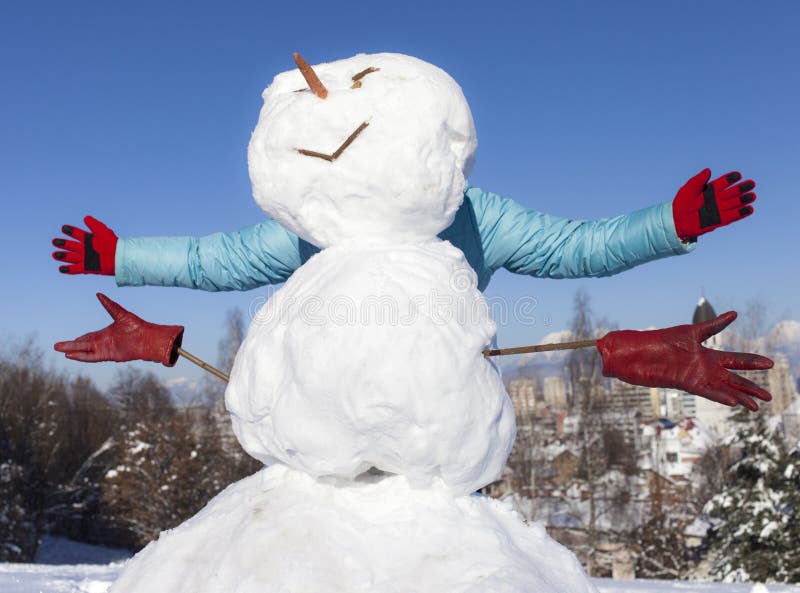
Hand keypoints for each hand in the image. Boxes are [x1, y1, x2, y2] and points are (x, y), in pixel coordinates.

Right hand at [52, 216, 117, 274]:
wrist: (119, 257)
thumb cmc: (112, 243)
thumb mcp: (102, 231)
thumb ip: (93, 224)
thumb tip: (85, 217)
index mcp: (90, 239)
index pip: (77, 234)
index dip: (70, 231)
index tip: (64, 228)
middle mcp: (87, 248)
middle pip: (71, 246)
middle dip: (63, 244)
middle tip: (54, 241)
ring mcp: (86, 258)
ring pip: (71, 257)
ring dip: (63, 256)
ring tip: (54, 255)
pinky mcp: (88, 267)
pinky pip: (76, 269)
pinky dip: (68, 269)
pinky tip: (61, 269)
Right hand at [54, 293, 183, 366]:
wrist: (148, 338)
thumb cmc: (137, 326)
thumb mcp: (120, 313)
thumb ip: (109, 305)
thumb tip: (98, 294)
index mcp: (105, 333)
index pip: (88, 337)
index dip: (79, 339)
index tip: (69, 341)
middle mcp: (104, 342)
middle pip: (83, 345)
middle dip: (70, 346)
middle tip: (56, 346)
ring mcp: (105, 349)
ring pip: (85, 351)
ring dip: (73, 352)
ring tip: (61, 352)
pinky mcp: (108, 355)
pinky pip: (92, 357)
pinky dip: (82, 357)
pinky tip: (71, 356)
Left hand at [596, 311, 772, 410]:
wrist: (635, 352)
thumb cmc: (660, 340)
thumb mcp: (690, 332)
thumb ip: (713, 326)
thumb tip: (735, 313)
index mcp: (706, 354)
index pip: (735, 359)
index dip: (752, 362)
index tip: (770, 363)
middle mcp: (704, 367)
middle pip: (732, 378)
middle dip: (750, 387)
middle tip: (768, 397)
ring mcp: (695, 376)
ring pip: (722, 389)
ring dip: (739, 396)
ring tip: (756, 406)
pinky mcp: (683, 382)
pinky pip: (705, 390)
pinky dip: (719, 395)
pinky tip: (733, 401)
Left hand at [672, 168, 756, 241]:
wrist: (677, 220)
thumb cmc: (682, 203)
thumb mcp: (688, 189)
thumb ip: (699, 180)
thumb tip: (708, 170)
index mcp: (710, 189)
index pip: (723, 182)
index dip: (731, 178)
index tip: (738, 175)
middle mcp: (716, 199)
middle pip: (732, 192)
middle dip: (742, 188)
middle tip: (751, 184)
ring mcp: (719, 209)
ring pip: (735, 204)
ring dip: (744, 200)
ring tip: (752, 196)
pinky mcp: (719, 220)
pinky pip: (732, 216)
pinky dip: (741, 213)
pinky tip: (750, 209)